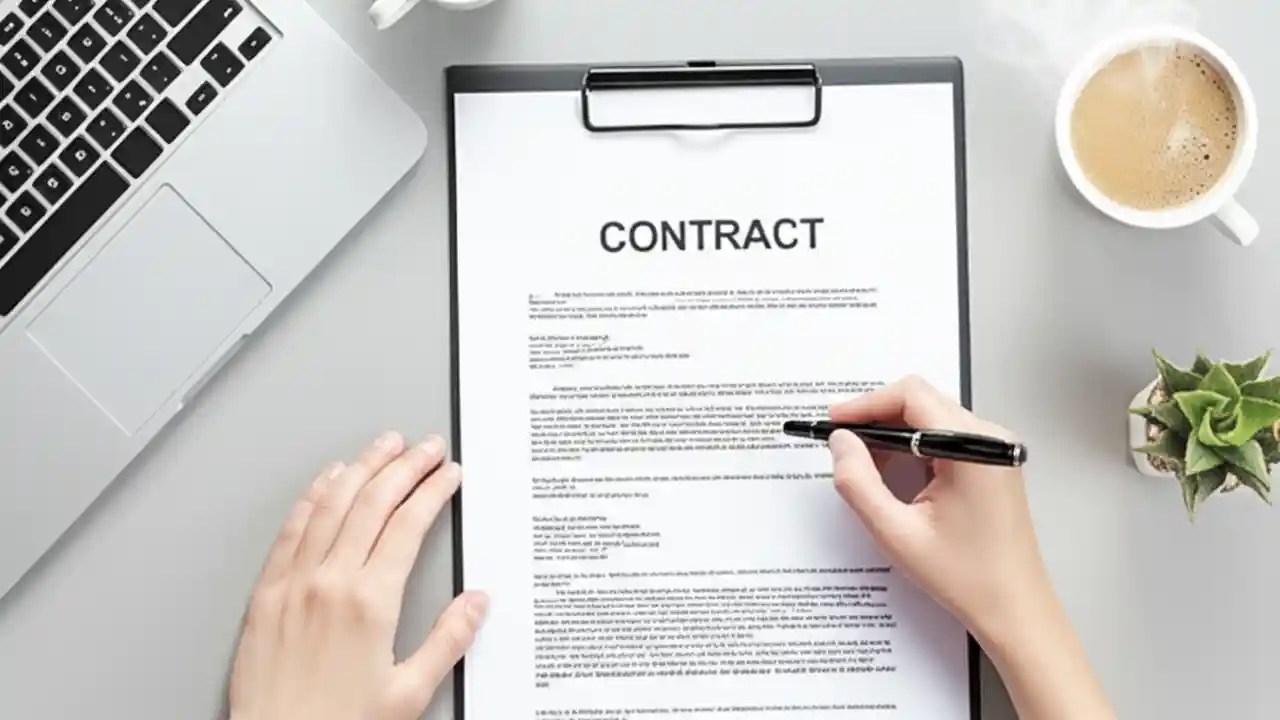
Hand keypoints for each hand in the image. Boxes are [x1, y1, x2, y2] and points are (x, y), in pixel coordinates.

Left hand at [229, 431, 486, 719]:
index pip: (410, 524)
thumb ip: (447, 640)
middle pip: (373, 502)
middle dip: (406, 466)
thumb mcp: (409, 693)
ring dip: (361, 467)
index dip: (434, 491)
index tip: (449, 475)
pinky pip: (291, 528)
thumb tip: (476, 603)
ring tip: (383, 446)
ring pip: (331, 504)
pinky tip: (326, 480)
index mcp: (370, 602)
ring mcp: (294, 583)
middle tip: (427, 448)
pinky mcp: (266, 593)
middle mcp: (330, 582)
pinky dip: (312, 495)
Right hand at [826, 376, 1046, 643]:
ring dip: (894, 436)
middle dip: (876, 420)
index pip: (912, 396)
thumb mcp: (897, 533)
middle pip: (921, 402)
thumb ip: (859, 483)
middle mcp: (991, 438)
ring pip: (931, 419)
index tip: (833, 422)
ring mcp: (995, 449)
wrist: (1015, 609)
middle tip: (841, 445)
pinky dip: (913, 449)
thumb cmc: (965, 577)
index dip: (866, 404)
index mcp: (974, 448)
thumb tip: (839, 441)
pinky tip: (893, 477)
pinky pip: (944, 438)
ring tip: (864, 468)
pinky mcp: (992, 463)